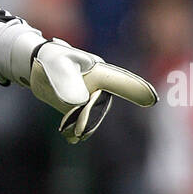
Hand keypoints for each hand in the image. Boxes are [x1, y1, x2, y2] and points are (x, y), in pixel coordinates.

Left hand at [29, 39, 157, 144]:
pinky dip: (73, 132)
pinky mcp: (84, 114)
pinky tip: (68, 132)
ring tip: (63, 117)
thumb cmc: (53, 61)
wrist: (40, 68)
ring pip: (89, 122)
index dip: (137, 90)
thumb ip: (67, 82)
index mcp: (104, 73)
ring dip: (75, 124)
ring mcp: (95, 103)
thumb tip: (79, 102)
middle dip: (82, 115)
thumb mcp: (58, 66)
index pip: (123, 82)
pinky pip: (82, 129)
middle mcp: (104, 90)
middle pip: (97, 110)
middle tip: (67, 106)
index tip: (152, 99)